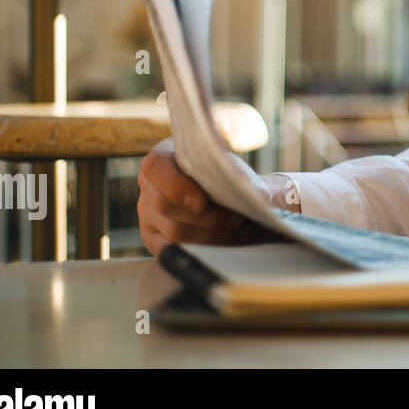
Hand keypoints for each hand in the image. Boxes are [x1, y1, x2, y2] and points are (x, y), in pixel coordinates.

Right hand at [137, 137, 273, 255]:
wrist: (217, 185)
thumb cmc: (219, 169)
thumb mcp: (228, 162)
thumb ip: (240, 172)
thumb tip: (262, 197)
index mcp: (162, 158)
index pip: (157, 169)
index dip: (176, 187)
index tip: (202, 202)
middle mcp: (148, 186)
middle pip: (167, 206)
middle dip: (207, 217)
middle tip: (237, 219)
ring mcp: (147, 214)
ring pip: (174, 231)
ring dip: (211, 235)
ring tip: (239, 231)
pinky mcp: (153, 238)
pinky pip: (173, 250)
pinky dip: (203, 249)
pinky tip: (226, 244)